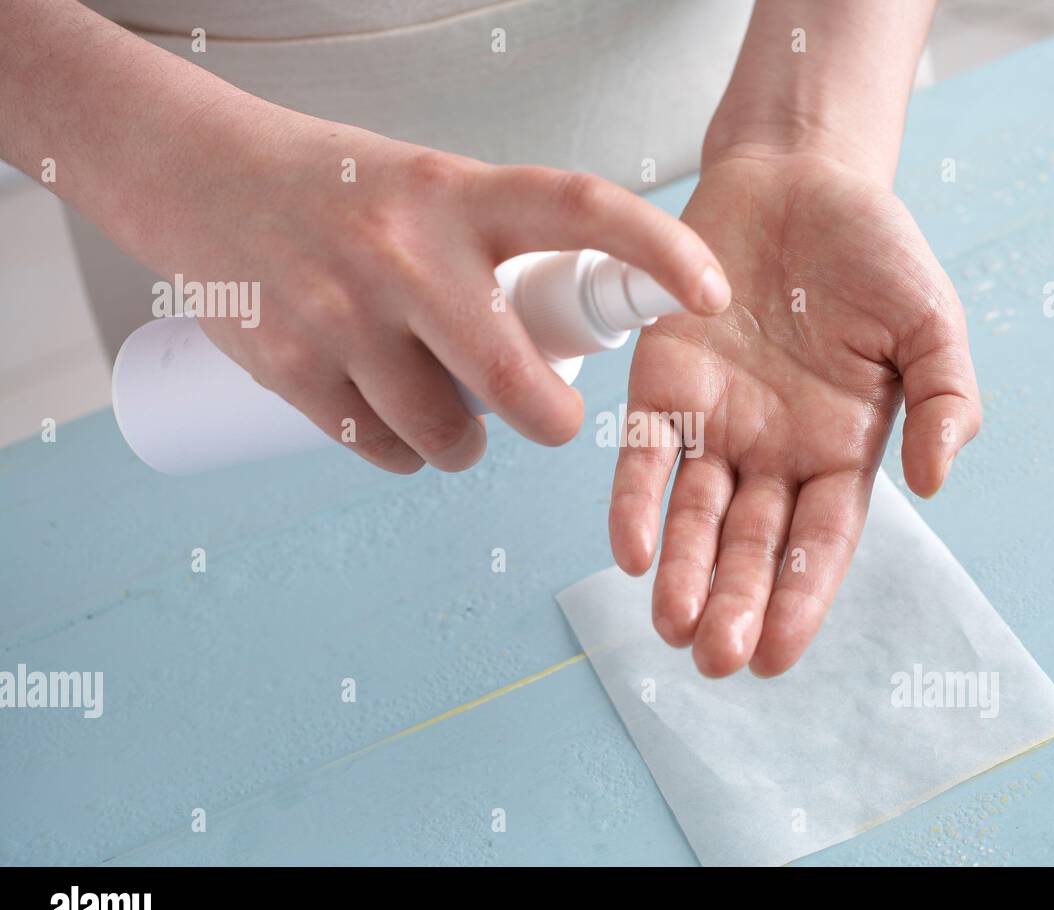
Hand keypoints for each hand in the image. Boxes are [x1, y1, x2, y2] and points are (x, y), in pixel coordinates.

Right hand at [131, 100, 731, 472]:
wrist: (201, 176)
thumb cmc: (342, 193)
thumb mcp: (433, 188)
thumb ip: (500, 253)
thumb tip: (568, 345)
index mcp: (458, 193)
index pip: (581, 210)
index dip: (658, 252)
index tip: (713, 294)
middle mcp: (403, 251)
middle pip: (515, 382)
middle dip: (547, 420)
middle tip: (547, 416)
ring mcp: (340, 313)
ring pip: (447, 435)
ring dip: (461, 442)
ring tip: (442, 401)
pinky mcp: (288, 366)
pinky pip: (380, 451)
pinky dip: (399, 450)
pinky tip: (385, 411)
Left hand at [608, 147, 979, 676]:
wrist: (800, 178)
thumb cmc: (875, 253)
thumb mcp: (933, 323)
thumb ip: (946, 400)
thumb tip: (936, 482)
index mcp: (841, 449)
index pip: (821, 540)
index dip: (801, 597)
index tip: (779, 655)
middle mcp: (774, 451)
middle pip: (752, 542)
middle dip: (735, 601)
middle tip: (716, 656)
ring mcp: (715, 421)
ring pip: (694, 513)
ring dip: (682, 570)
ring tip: (670, 625)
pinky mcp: (662, 383)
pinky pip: (644, 452)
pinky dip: (636, 500)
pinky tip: (630, 551)